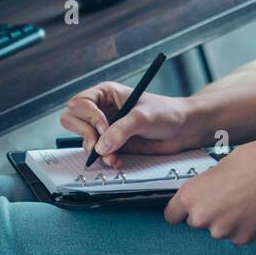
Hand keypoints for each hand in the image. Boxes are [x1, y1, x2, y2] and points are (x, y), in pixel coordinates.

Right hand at [60, 82, 196, 168]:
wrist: (182, 130)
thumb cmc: (166, 113)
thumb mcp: (144, 117)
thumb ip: (122, 129)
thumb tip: (101, 146)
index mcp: (105, 93)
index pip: (79, 103)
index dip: (89, 117)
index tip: (104, 128)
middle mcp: (101, 109)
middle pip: (72, 120)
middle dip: (85, 134)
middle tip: (100, 145)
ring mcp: (105, 128)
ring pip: (83, 139)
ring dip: (96, 151)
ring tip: (114, 157)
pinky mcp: (112, 144)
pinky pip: (97, 154)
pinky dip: (105, 159)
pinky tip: (118, 161)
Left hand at [163, 137, 255, 244]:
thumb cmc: (251, 161)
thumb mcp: (216, 169)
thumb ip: (204, 188)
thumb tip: (204, 197)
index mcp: (190, 196)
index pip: (172, 216)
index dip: (181, 210)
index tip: (189, 207)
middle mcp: (202, 218)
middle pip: (196, 222)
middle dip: (208, 213)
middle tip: (227, 197)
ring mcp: (222, 231)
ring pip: (218, 230)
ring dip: (227, 221)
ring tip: (244, 201)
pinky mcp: (242, 239)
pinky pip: (237, 235)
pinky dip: (243, 226)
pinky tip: (254, 210)